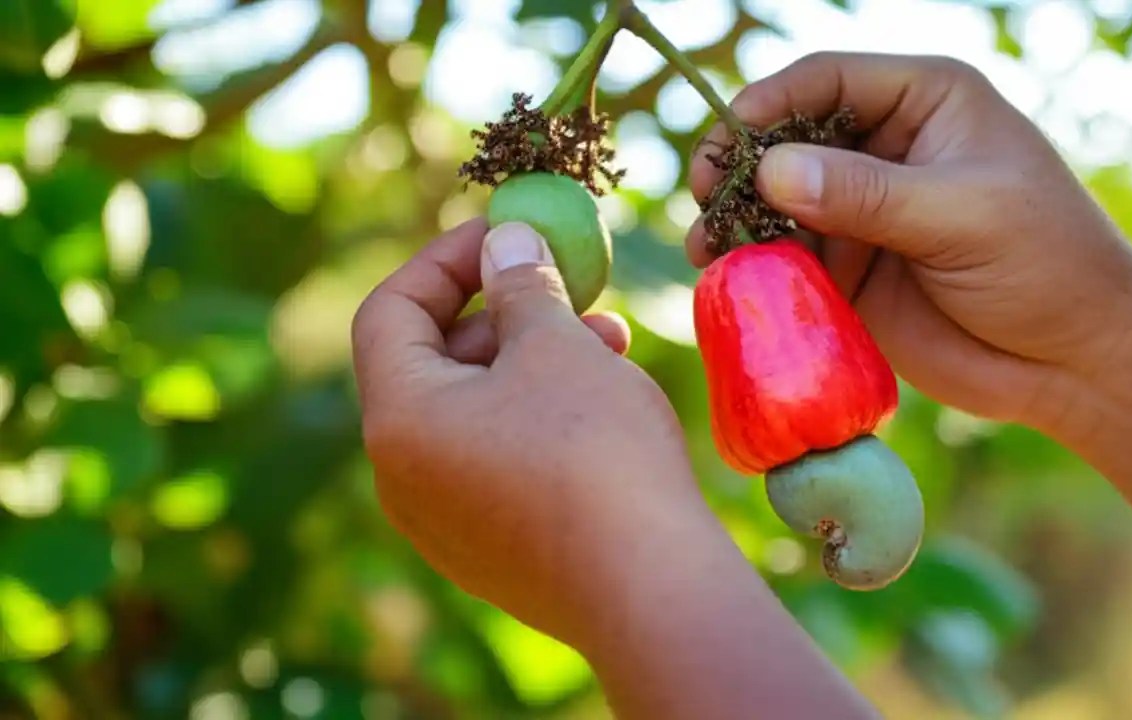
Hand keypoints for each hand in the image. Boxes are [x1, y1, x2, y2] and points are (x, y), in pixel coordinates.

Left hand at [350, 218, 712, 646]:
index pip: (389, 312)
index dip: (444, 259)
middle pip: (433, 363)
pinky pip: (497, 462)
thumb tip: (505, 240)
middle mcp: (403, 477)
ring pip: (474, 414)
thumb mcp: (557, 347)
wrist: (650, 592)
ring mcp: (445, 524)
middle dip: (503, 313)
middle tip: (570, 286)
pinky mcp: (490, 553)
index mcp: (398, 420)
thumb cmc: (596, 452)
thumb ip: (520, 285)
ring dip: (531, 364)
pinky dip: (537, 419)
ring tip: (610, 342)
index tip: (505, 232)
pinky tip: (603, 405)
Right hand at [687, 52, 1131, 435]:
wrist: (1074, 362)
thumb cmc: (1047, 265)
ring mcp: (863, 211)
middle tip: (705, 196)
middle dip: (740, 163)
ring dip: (738, 220)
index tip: (727, 142)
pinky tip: (728, 279)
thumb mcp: (963, 216)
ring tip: (707, 248)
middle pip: (788, 137)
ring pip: (777, 201)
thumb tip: (771, 171)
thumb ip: (867, 194)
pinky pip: (787, 257)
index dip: (769, 104)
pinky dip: (755, 266)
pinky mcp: (849, 270)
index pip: (826, 81)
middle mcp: (885, 148)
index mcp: (925, 102)